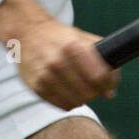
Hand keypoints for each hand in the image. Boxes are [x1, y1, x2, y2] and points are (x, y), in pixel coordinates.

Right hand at [1, 12, 120, 110]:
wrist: (28, 33)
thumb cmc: (60, 37)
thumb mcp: (82, 39)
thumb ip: (102, 61)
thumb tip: (111, 92)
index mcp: (72, 47)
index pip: (99, 77)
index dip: (108, 83)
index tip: (108, 83)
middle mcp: (57, 62)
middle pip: (88, 92)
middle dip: (97, 92)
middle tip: (96, 88)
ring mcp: (45, 76)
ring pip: (75, 102)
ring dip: (83, 98)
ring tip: (83, 89)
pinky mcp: (36, 86)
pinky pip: (61, 105)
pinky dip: (69, 101)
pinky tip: (70, 92)